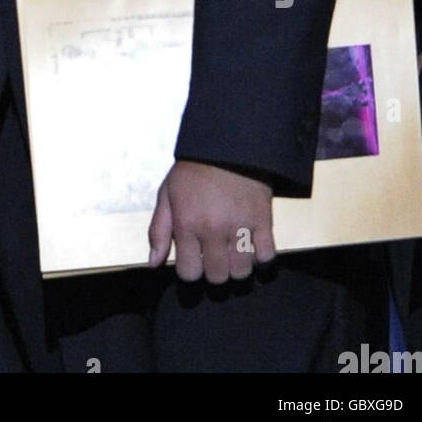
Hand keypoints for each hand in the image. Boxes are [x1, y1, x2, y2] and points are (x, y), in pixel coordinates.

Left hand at [148, 159, 274, 283]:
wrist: (226, 144)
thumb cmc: (193, 171)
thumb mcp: (167, 195)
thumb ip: (158, 230)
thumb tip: (154, 263)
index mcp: (187, 223)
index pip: (189, 273)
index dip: (190, 270)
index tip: (193, 260)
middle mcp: (213, 229)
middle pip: (217, 276)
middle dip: (213, 271)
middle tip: (214, 256)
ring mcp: (240, 226)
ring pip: (242, 271)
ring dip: (236, 267)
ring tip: (232, 252)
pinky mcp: (263, 220)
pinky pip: (266, 257)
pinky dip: (260, 257)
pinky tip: (251, 245)